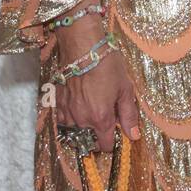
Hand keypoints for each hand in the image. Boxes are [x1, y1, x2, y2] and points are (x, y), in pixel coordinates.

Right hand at [53, 1, 140, 152]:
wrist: (83, 45)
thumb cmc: (107, 64)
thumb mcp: (125, 88)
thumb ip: (129, 114)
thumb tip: (134, 136)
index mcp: (101, 118)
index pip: (106, 145)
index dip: (112, 140)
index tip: (115, 130)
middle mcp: (81, 120)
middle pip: (90, 136)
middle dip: (98, 128)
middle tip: (105, 108)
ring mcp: (67, 112)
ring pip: (76, 127)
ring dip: (83, 121)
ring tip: (91, 102)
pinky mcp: (57, 102)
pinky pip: (63, 117)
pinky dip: (70, 114)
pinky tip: (78, 100)